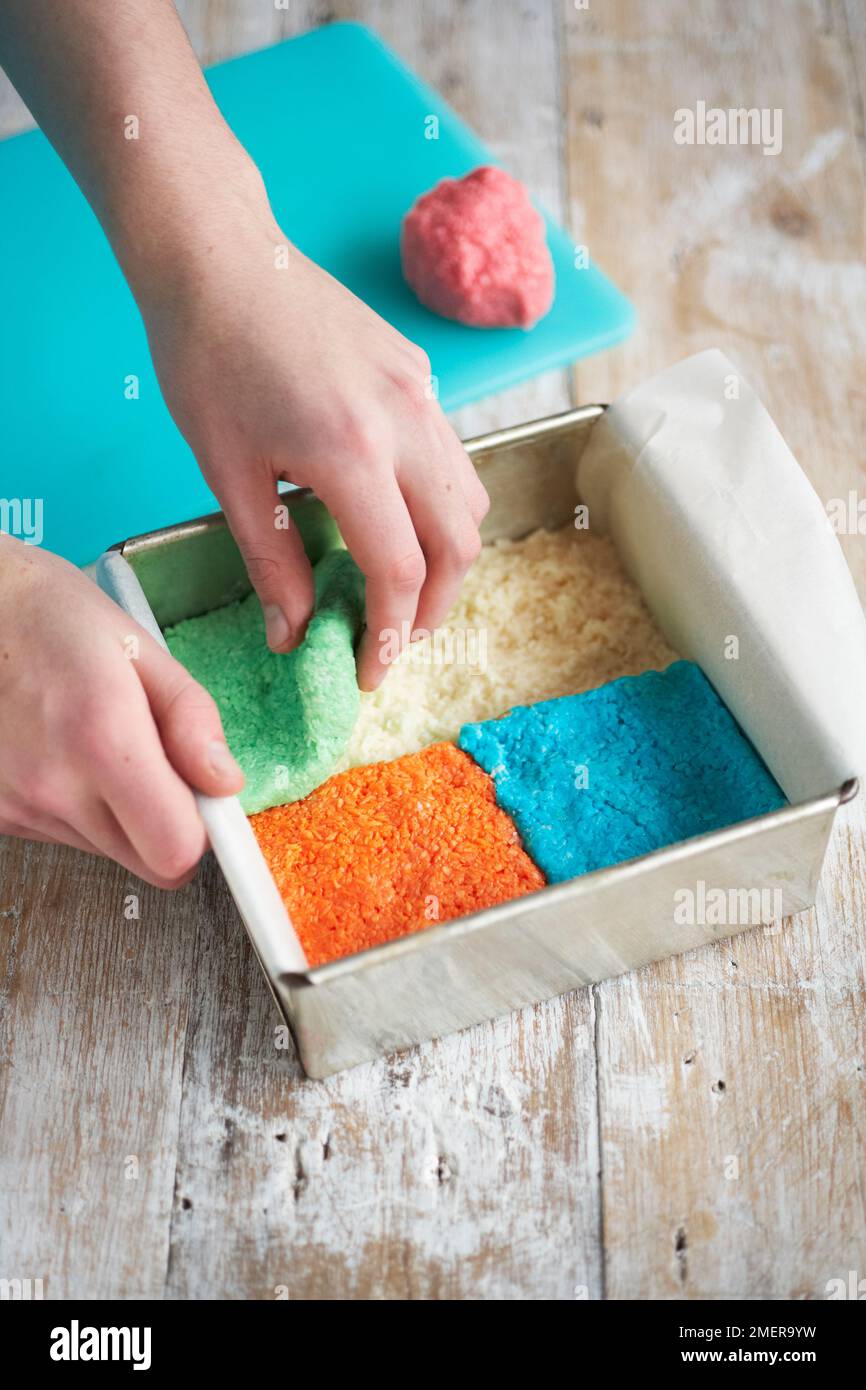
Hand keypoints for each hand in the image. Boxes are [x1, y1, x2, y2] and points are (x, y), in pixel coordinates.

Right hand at [0, 536, 242, 885]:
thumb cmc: (53, 618)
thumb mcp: (140, 647)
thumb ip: (190, 719)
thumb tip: (224, 784)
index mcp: (101, 737)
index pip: (175, 851)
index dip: (201, 831)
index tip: (205, 799)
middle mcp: (52, 785)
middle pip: (147, 862)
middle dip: (167, 824)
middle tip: (156, 763)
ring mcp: (16, 805)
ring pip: (108, 850)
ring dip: (121, 814)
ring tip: (98, 744)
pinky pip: (65, 834)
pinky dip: (79, 807)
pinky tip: (62, 753)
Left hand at [137, 179, 488, 690]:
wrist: (220, 257)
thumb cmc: (207, 359)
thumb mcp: (228, 474)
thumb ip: (271, 562)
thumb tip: (292, 635)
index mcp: (352, 453)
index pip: (400, 570)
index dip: (390, 635)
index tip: (369, 672)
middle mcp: (405, 423)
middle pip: (458, 544)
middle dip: (434, 607)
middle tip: (395, 639)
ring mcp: (421, 393)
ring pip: (469, 498)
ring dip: (447, 556)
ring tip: (403, 586)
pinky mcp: (419, 373)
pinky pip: (452, 454)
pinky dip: (439, 503)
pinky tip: (395, 514)